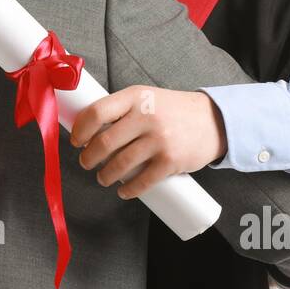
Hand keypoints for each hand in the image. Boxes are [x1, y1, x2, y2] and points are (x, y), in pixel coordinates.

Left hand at [69, 86, 226, 199]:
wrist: (213, 120)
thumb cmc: (172, 111)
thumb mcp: (146, 98)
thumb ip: (122, 109)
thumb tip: (88, 130)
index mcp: (135, 97)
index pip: (97, 112)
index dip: (80, 130)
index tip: (76, 141)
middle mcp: (146, 116)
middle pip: (105, 142)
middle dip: (89, 158)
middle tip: (86, 162)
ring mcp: (159, 139)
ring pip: (120, 164)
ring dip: (105, 176)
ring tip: (103, 177)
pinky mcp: (171, 161)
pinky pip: (143, 181)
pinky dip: (128, 190)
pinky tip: (123, 191)